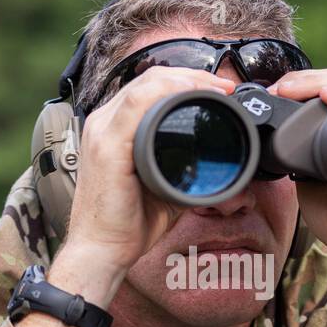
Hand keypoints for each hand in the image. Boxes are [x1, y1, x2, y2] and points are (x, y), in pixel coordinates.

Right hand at [65, 66, 235, 278]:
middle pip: (149, 78)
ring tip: (216, 89)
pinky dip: (167, 93)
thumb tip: (213, 164)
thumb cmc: (127, 223)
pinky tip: (191, 95)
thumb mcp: (161, 186)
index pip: (149, 86)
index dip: (185, 79)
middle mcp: (102, 123)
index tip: (219, 89)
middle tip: (224, 86)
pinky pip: (137, 105)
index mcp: (113, 128)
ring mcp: (102, 132)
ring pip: (145, 84)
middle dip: (192, 75)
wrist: (102, 251)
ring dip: (186, 80)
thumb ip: (180, 168)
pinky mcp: (107, 147)